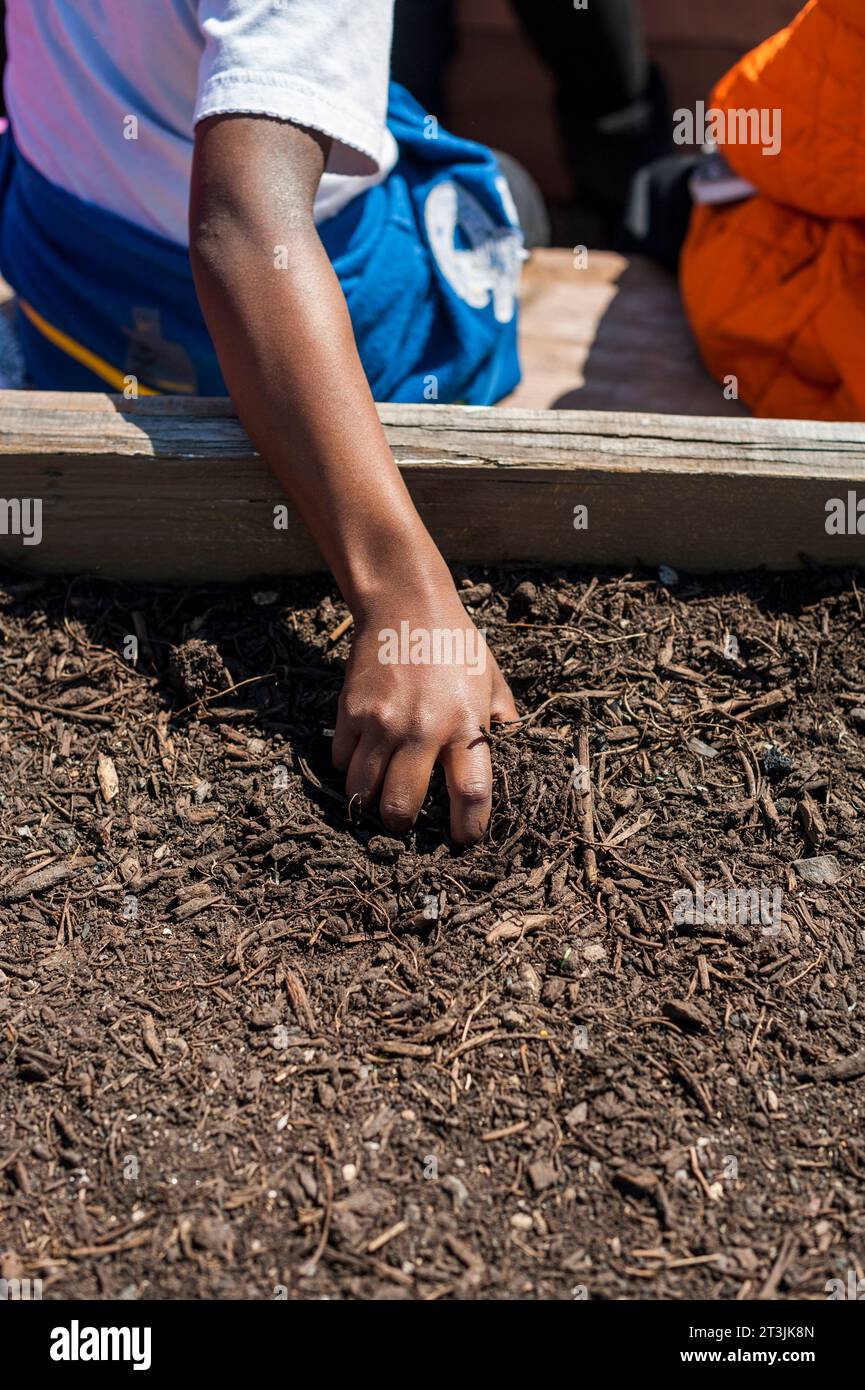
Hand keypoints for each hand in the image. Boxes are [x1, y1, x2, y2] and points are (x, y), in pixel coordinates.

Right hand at [332, 581, 516, 843]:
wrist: (406, 603)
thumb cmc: (455, 645)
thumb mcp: (492, 681)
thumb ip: (502, 723)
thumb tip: (513, 762)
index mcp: (467, 723)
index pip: (472, 794)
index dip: (469, 828)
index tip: (464, 840)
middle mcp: (423, 728)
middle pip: (403, 805)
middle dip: (402, 826)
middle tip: (405, 824)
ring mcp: (382, 721)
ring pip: (363, 791)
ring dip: (369, 804)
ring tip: (377, 800)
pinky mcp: (351, 712)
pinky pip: (342, 762)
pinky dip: (349, 770)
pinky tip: (362, 761)